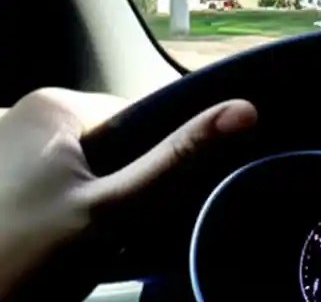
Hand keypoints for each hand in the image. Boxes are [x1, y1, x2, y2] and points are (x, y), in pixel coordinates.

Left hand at [0, 88, 256, 298]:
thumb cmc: (21, 264)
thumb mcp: (112, 214)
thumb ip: (177, 161)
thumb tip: (246, 109)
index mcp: (50, 106)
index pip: (138, 121)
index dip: (149, 168)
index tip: (134, 211)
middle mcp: (18, 117)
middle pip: (108, 150)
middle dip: (116, 194)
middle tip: (100, 239)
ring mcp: (2, 153)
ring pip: (81, 177)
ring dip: (90, 213)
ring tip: (70, 250)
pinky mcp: (0, 188)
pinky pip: (51, 194)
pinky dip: (61, 221)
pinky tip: (51, 253)